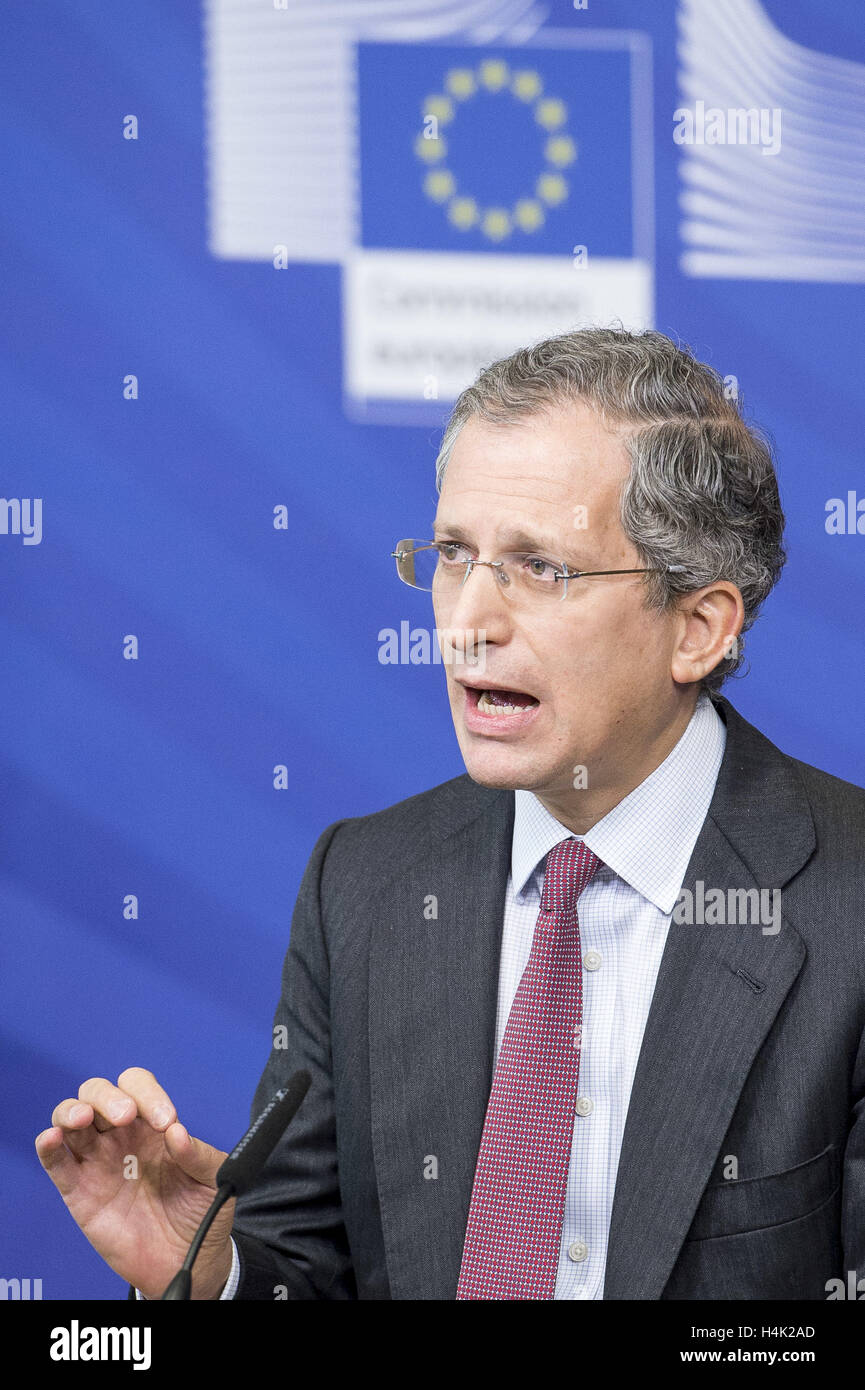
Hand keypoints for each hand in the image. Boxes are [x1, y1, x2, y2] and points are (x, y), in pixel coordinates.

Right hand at [36, 1067, 235, 1299]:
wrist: (185, 1262)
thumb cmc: (199, 1213)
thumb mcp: (213, 1180)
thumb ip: (199, 1155)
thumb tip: (178, 1133)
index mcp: (151, 1125)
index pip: (138, 1087)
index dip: (148, 1094)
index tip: (166, 1122)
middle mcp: (120, 1136)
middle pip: (97, 1093)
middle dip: (108, 1096)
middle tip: (127, 1116)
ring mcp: (96, 1161)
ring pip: (69, 1118)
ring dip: (71, 1111)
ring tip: (83, 1117)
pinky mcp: (77, 1192)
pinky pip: (55, 1162)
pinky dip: (48, 1146)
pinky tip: (53, 1138)